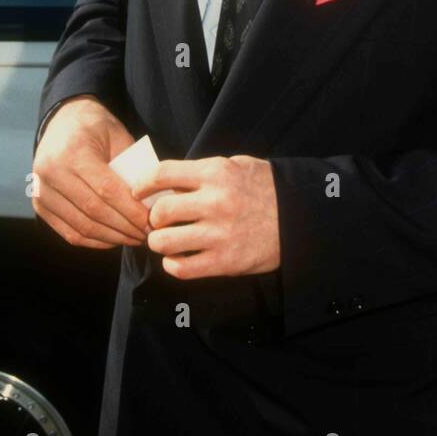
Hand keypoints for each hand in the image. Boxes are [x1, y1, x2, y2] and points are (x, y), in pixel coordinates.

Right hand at [32, 96, 148, 248]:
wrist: (62, 122)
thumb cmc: (96, 128)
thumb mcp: (118, 136)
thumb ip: (132, 167)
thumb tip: (151, 203)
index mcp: (73, 152)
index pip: (106, 189)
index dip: (131, 210)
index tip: (152, 222)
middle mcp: (51, 172)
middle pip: (94, 211)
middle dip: (125, 228)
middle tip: (148, 234)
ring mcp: (41, 191)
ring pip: (82, 227)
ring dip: (112, 238)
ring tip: (134, 238)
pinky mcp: (39, 206)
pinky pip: (69, 233)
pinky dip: (94, 242)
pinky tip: (114, 239)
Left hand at [132, 155, 279, 279]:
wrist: (299, 217)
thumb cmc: (264, 188)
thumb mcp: (235, 166)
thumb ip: (202, 172)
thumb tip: (166, 183)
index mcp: (216, 174)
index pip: (162, 174)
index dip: (142, 184)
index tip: (137, 192)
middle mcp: (215, 202)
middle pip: (159, 212)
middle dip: (153, 218)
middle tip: (158, 222)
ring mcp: (219, 234)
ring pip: (164, 242)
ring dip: (159, 243)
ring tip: (166, 241)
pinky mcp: (225, 262)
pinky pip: (181, 268)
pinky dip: (172, 265)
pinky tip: (178, 259)